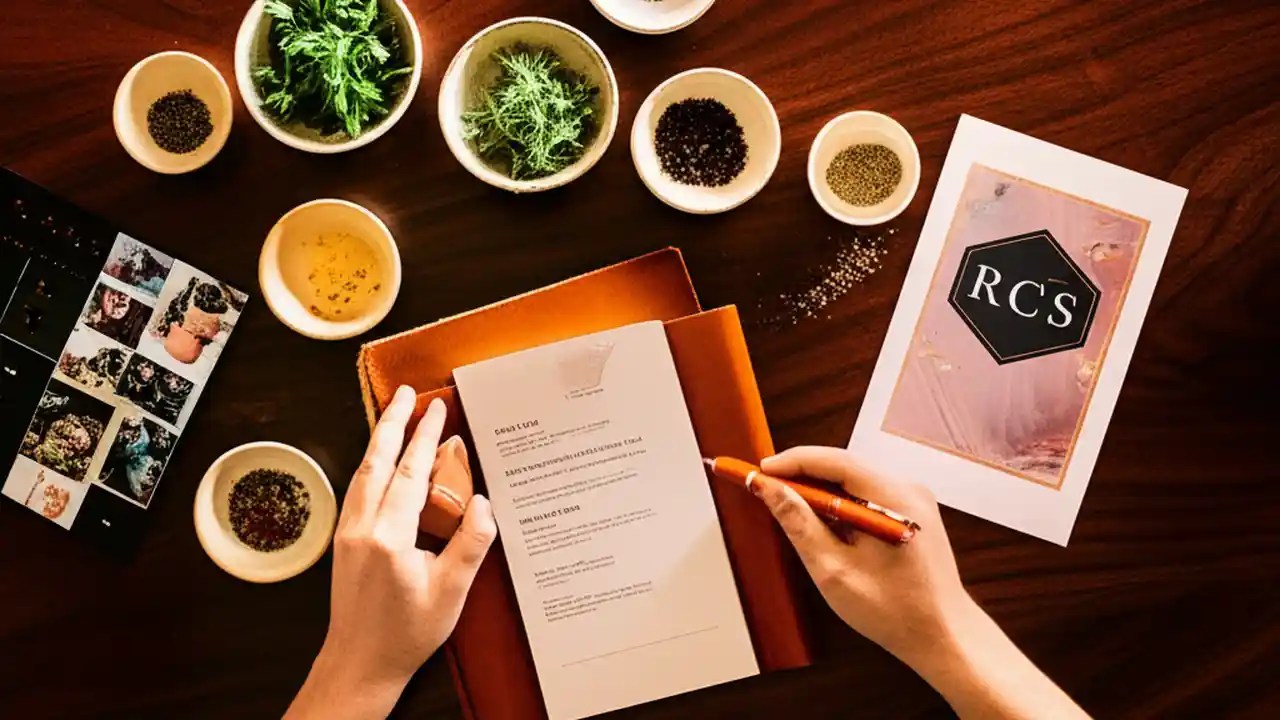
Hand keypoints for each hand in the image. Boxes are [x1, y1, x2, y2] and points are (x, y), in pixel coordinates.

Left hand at [287, 387, 496, 718]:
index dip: (425, 437)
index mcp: (388, 537)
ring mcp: (348, 534)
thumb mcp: (451, 592)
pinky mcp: (344, 542)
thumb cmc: (406, 633)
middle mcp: (362, 528)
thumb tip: (484, 504)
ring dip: (378, 440)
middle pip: (376, 461)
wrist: (359, 663)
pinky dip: (371, 466)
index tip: (437, 408)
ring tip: (393, 415)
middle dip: (392, 423)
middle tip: (406, 392)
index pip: (410, 473)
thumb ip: (470, 544)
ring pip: (362, 473)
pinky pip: (357, 490)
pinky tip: (380, 461)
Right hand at [753, 446, 1088, 718]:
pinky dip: (840, 501)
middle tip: (767, 486)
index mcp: (894, 499)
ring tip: (788, 503)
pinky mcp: (912, 511)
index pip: (835, 461)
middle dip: (803, 474)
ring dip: (820, 489)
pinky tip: (821, 520)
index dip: (793, 462)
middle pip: (845, 466)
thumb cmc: (896, 612)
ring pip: (855, 479)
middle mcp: (908, 490)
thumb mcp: (834, 571)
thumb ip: (800, 525)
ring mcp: (914, 499)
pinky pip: (868, 493)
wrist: (944, 635)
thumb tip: (772, 491)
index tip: (762, 470)